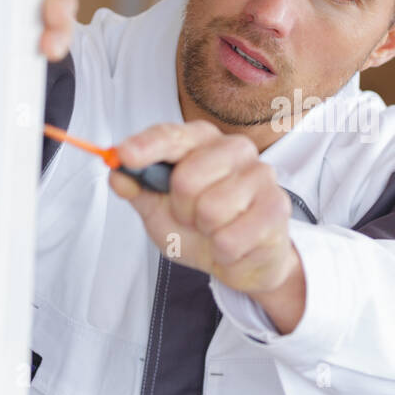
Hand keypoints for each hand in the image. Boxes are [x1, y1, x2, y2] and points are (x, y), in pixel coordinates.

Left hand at [109, 120, 305, 331]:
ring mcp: (260, 175)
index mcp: (201, 141)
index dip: (147, 146)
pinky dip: (223, 251)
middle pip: (187, 178)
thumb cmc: (200, 228)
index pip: (171, 135)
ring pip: (211, 210)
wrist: (242, 259)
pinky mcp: (277, 206)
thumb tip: (117, 175)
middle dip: (181, 210)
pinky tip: (234, 244)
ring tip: (215, 230)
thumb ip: (139, 191)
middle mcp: (234, 149)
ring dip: (205, 233)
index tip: (125, 156)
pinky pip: (230, 238)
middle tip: (193, 217)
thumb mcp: (159, 211)